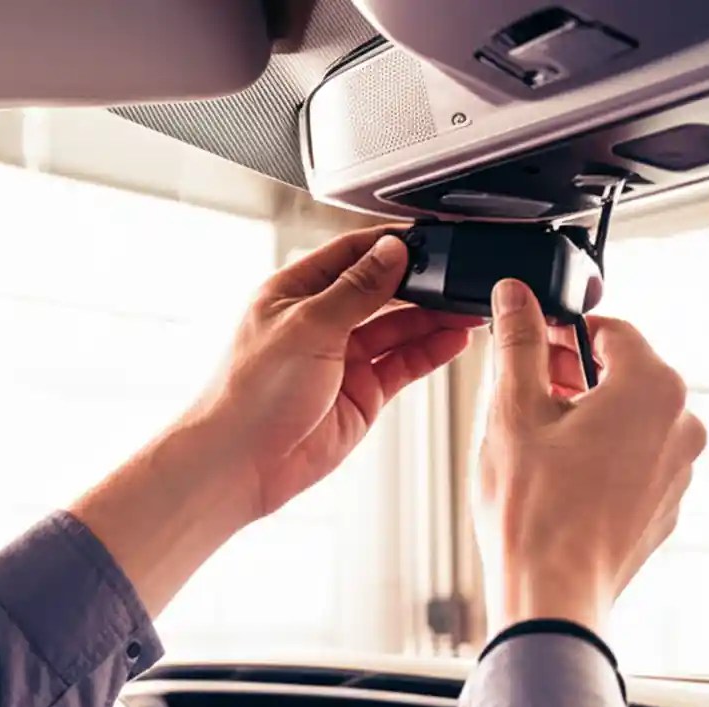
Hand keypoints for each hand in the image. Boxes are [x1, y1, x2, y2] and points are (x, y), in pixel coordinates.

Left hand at [72, 225, 480, 614]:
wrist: (239, 465)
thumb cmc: (249, 395)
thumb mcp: (308, 326)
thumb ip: (356, 290)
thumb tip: (391, 252)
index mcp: (295, 292)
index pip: (351, 252)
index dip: (390, 245)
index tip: (429, 240)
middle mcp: (320, 321)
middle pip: (381, 290)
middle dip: (421, 283)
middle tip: (458, 277)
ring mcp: (342, 359)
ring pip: (398, 328)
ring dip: (432, 317)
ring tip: (468, 308)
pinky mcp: (360, 393)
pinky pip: (402, 365)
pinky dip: (430, 352)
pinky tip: (453, 340)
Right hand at [475, 279, 705, 636]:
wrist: (553, 593)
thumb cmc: (536, 508)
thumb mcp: (514, 408)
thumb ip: (519, 342)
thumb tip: (516, 296)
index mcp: (654, 388)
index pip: (610, 330)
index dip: (562, 330)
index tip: (531, 340)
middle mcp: (681, 425)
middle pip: (624, 372)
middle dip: (573, 371)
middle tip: (525, 384)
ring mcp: (679, 469)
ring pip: (630, 417)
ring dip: (587, 412)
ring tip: (536, 433)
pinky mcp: (665, 505)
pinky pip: (635, 458)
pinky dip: (601, 452)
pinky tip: (557, 472)